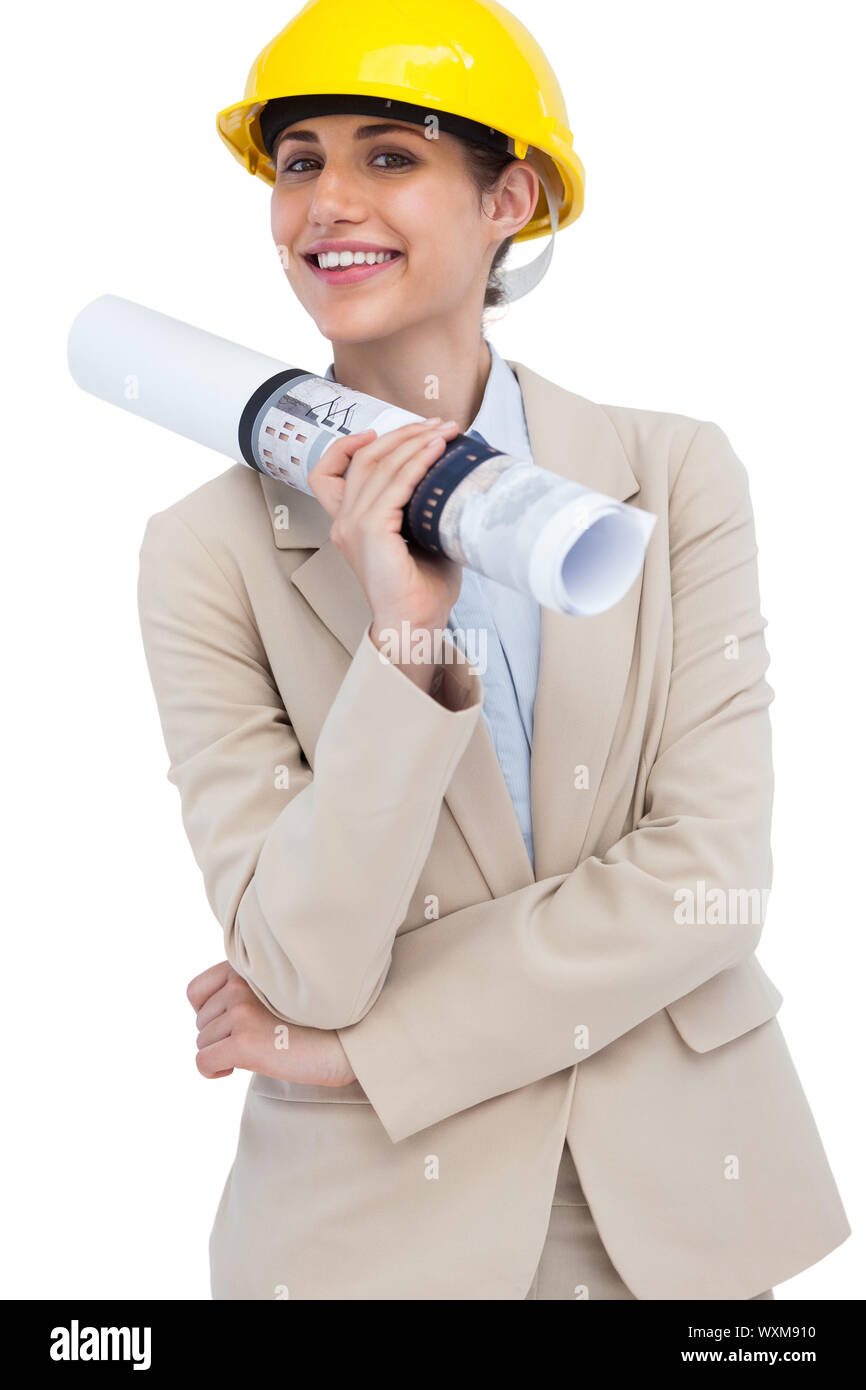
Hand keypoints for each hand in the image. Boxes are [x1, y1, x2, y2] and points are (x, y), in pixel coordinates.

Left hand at [187, 961, 355, 1086]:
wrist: (346, 1043)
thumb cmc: (315, 1022)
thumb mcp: (276, 993)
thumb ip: (244, 991)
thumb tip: (206, 1017)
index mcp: (247, 969)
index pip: (196, 990)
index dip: (206, 1013)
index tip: (229, 1025)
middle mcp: (240, 984)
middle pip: (200, 1022)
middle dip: (219, 1037)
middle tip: (254, 1042)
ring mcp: (240, 1011)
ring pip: (202, 1043)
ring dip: (222, 1054)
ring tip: (256, 1052)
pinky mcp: (242, 1041)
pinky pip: (203, 1062)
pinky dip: (213, 1071)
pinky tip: (235, 1070)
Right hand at [307, 418, 464, 633]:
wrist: (417, 623)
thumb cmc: (422, 587)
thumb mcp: (421, 535)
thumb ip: (423, 505)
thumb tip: (455, 474)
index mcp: (350, 523)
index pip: (327, 474)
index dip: (347, 446)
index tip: (382, 431)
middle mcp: (345, 522)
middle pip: (363, 457)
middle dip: (401, 434)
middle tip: (436, 423)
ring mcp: (353, 526)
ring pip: (377, 464)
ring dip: (414, 442)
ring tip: (444, 431)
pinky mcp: (370, 532)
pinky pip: (393, 485)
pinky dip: (416, 462)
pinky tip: (436, 451)